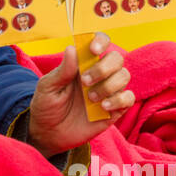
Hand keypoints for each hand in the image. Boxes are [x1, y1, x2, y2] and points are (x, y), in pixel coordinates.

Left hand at [27, 33, 133, 155]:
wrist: (48, 134)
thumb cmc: (47, 106)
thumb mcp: (48, 87)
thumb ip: (62, 70)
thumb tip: (72, 48)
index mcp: (82, 63)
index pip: (99, 43)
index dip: (100, 41)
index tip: (93, 50)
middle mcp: (99, 74)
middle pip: (116, 58)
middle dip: (104, 67)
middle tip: (85, 81)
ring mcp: (108, 91)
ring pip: (124, 76)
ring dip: (109, 85)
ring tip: (91, 98)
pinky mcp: (115, 109)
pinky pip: (129, 98)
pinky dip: (119, 100)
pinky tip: (103, 107)